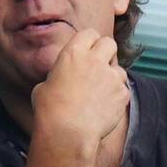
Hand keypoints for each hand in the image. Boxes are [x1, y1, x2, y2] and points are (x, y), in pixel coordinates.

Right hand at [30, 28, 129, 145]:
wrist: (67, 132)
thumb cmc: (50, 111)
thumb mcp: (43, 86)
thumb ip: (59, 76)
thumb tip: (60, 80)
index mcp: (73, 53)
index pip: (89, 33)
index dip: (90, 41)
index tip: (88, 50)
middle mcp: (94, 60)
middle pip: (110, 43)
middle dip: (106, 52)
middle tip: (99, 65)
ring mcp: (111, 76)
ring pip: (119, 68)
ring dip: (112, 77)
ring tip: (100, 92)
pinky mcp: (122, 93)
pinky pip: (123, 89)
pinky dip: (116, 96)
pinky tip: (104, 107)